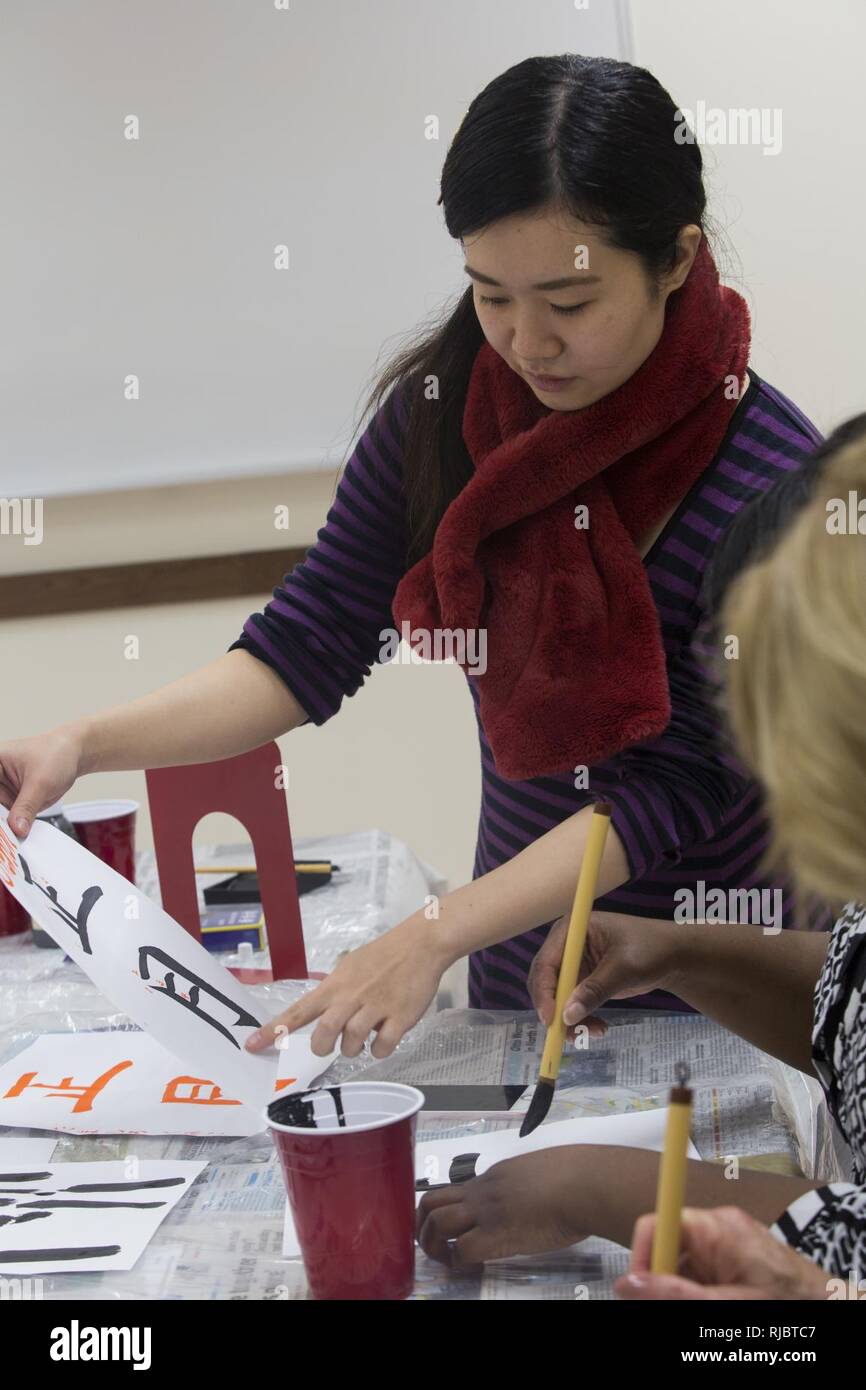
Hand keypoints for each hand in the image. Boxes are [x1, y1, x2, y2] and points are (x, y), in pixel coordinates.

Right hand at [0, 726, 84, 837]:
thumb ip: (26, 807)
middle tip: (13, 833)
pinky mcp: (13, 799)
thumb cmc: (56, 754)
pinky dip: (17, 825)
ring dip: (9, 826)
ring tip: (18, 833)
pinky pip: (11, 817)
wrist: (74, 755)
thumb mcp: (41, 782)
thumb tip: (16, 829)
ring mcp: (3, 789)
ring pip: (1, 815)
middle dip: (3, 821)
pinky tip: (22, 830)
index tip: (5, 824)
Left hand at [245, 913, 453, 1058]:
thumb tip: (320, 1012)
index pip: (298, 1011)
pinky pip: (382, 1048)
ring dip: (353, 1048)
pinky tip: (383, 1038)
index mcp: (335, 985)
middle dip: (322, 1047)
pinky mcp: (400, 1018)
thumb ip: (334, 991)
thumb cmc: (383, 956)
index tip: (252, 1045)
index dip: (273, 1029)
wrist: (420, 944)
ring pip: (352, 1044)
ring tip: (362, 1036)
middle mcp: (351, 998)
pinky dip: (379, 1050)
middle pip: (323, 1035)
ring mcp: (376, 1008)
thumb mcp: (349, 967)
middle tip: (329, 1045)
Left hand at [416, 1149, 588, 1266]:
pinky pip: (462, 1249)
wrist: (584, 1183)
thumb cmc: (576, 1175)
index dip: (447, 1211)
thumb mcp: (542, 1170)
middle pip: (431, 1202)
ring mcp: (486, 1211)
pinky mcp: (497, 1234)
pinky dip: (460, 1261)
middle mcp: (483, 1191)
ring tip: (444, 1259)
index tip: (453, 1228)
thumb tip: (530, 1197)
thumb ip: (526, 1183)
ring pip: (437, 1223)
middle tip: (434, 1245)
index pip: (455, 1190)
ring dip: (433, 1244)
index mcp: (495, 1176)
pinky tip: (470, 1266)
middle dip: (423, 1226)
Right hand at [528, 910, 681, 1036]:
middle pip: (545, 981)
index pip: (546, 962)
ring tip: (595, 1032)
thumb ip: (595, 990)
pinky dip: (581, 1019)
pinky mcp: (583, 980)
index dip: (544, 992)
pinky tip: (599, 1028)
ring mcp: (574, 964)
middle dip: (556, 1009)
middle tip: (569, 1034)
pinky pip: (572, 1004)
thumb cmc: (650, 949)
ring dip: (570, 1019)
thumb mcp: (623, 968)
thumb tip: (567, 1016)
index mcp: (572, 931)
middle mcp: (566, 946)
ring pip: (557, 997)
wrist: (672, 955)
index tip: (551, 1019)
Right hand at [615, 1206, 830, 1300]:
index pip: (658, 1223)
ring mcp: (726, 1247)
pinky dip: (699, 1296)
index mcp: (716, 1227)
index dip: (643, 1257)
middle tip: (669, 1309)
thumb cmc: (793, 1302)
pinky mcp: (734, 1264)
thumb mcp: (727, 1302)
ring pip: (682, 1270)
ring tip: (708, 1311)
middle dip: (664, 1286)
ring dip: (682, 1294)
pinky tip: (713, 1308)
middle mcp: (718, 1230)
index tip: (637, 1292)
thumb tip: (629, 1286)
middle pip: (667, 1251)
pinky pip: (701, 1278)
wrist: (832, 1306)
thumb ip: (677, 1294)